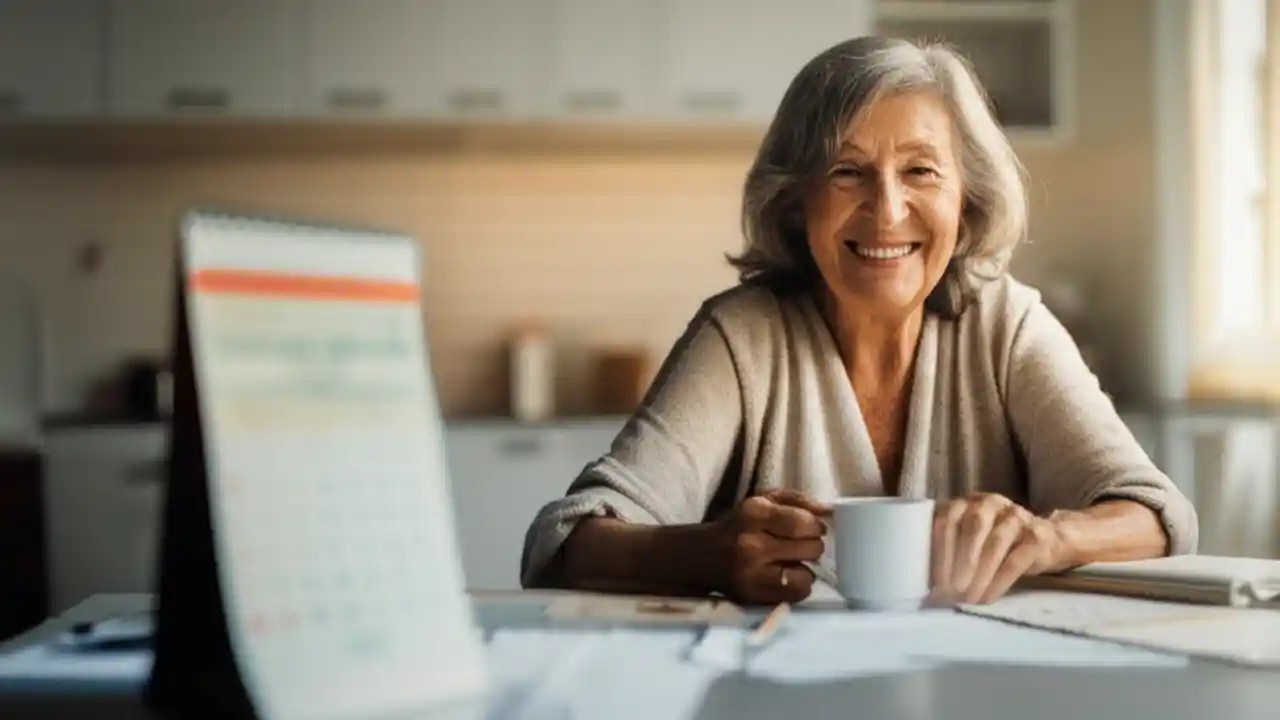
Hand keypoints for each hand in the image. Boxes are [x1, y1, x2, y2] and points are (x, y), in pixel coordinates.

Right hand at [710, 489, 830, 603]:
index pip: (803, 523)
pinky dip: (798, 586)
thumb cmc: (740, 525)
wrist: (702, 556)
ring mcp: (752, 575)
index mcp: (754, 514)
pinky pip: (798, 594)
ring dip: (805, 568)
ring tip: (791, 562)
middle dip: (811, 546)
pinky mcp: (754, 597)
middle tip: (800, 545)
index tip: (812, 528)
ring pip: (807, 575)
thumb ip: (797, 500)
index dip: (815, 526)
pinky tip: (785, 576)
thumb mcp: (763, 501)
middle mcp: (752, 545)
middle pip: (811, 549)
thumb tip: (829, 512)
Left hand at [930, 493, 1074, 603]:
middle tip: (952, 590)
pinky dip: (999, 582)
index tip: (935, 581)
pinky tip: (988, 598)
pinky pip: (1016, 560)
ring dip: (979, 574)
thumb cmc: (994, 544)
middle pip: (972, 528)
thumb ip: (949, 550)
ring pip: (995, 543)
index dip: (940, 551)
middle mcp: (989, 503)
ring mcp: (1015, 516)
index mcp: (965, 503)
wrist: (1045, 540)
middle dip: (960, 561)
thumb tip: (928, 585)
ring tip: (969, 598)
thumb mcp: (969, 539)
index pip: (948, 520)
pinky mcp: (1037, 535)